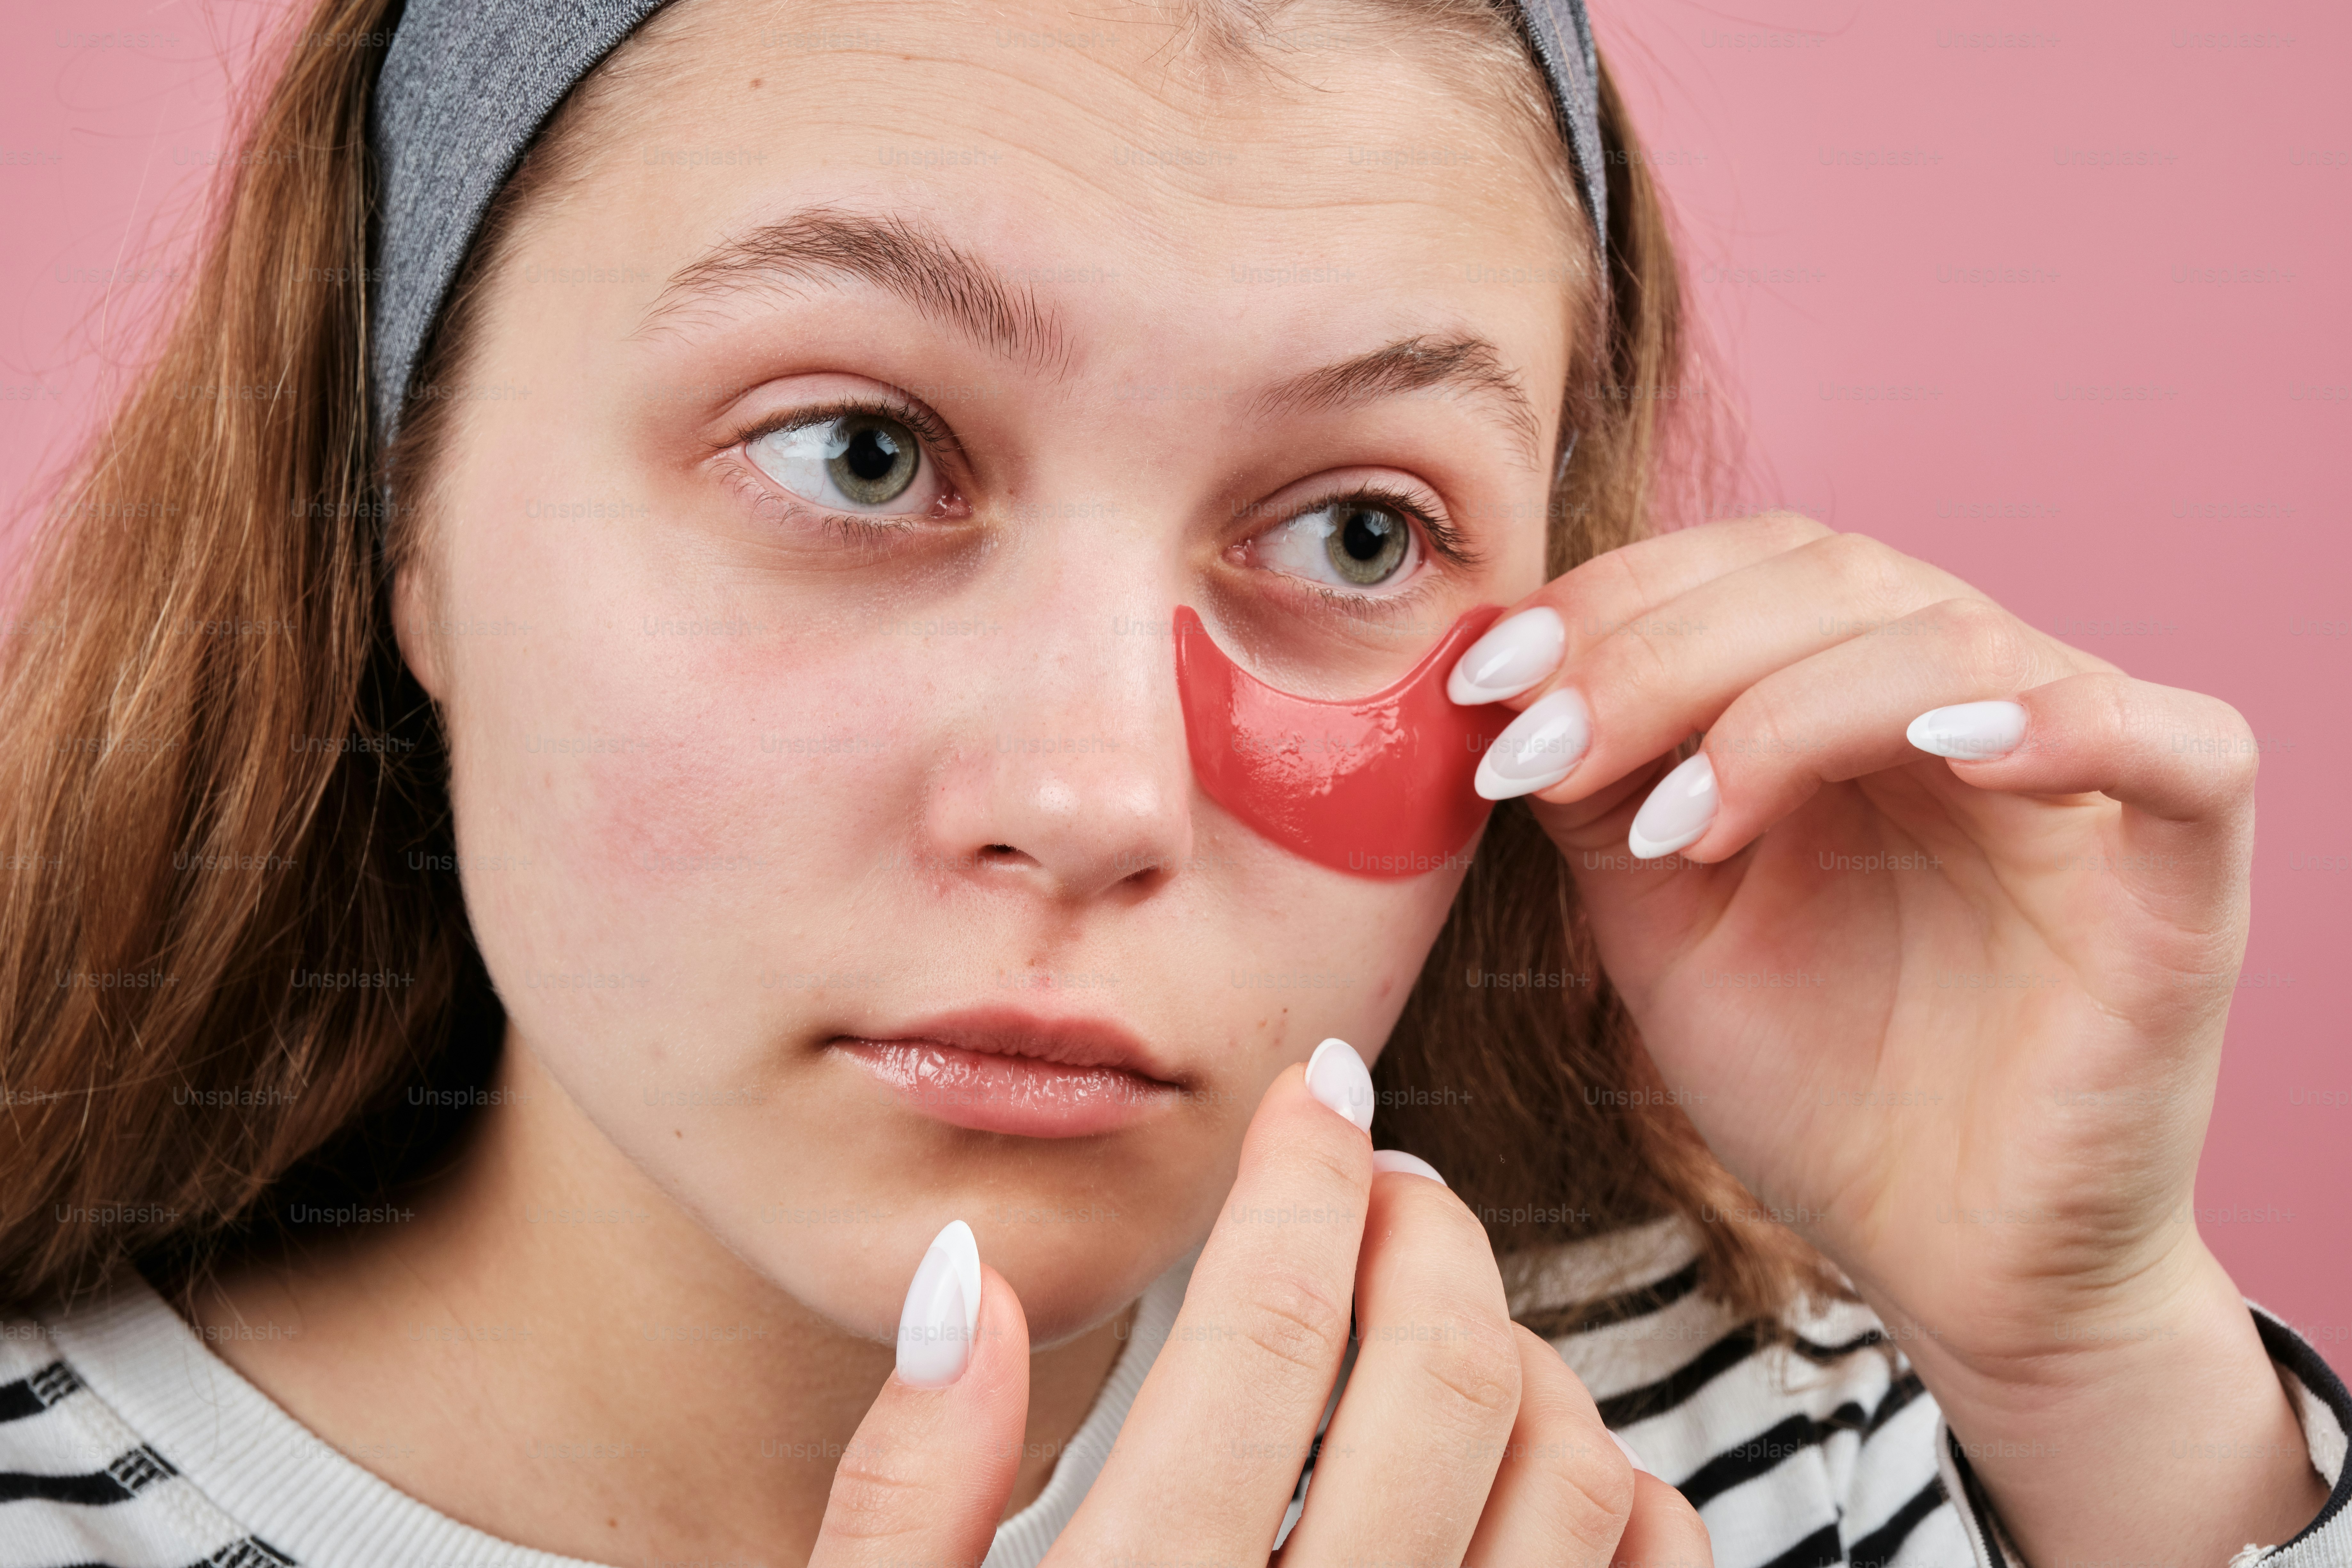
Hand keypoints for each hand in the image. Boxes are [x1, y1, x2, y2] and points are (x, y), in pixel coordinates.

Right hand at [808, 1043, 1712, 1567]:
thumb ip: (902, 1490)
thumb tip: (969, 1277)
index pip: (1258, 1339)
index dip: (1296, 1178)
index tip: (1313, 1089)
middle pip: (1439, 1382)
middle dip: (1426, 1229)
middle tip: (1385, 1175)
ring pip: (1573, 1483)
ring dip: (1532, 1351)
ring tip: (1455, 1313)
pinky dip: (1632, 1507)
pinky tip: (1561, 1465)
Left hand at [1459, 514, 2319, 1556]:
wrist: (1940, 1256)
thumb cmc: (1812, 1083)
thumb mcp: (1661, 921)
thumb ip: (1601, 792)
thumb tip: (1504, 677)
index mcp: (1854, 701)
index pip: (1748, 569)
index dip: (1614, 599)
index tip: (1485, 679)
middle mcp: (1971, 708)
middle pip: (1838, 580)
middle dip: (1661, 651)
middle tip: (1542, 743)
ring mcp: (2083, 790)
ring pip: (1959, 642)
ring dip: (1788, 710)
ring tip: (1678, 826)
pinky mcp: (2180, 882)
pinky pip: (2186, 750)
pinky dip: (2075, 724)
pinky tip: (1956, 753)